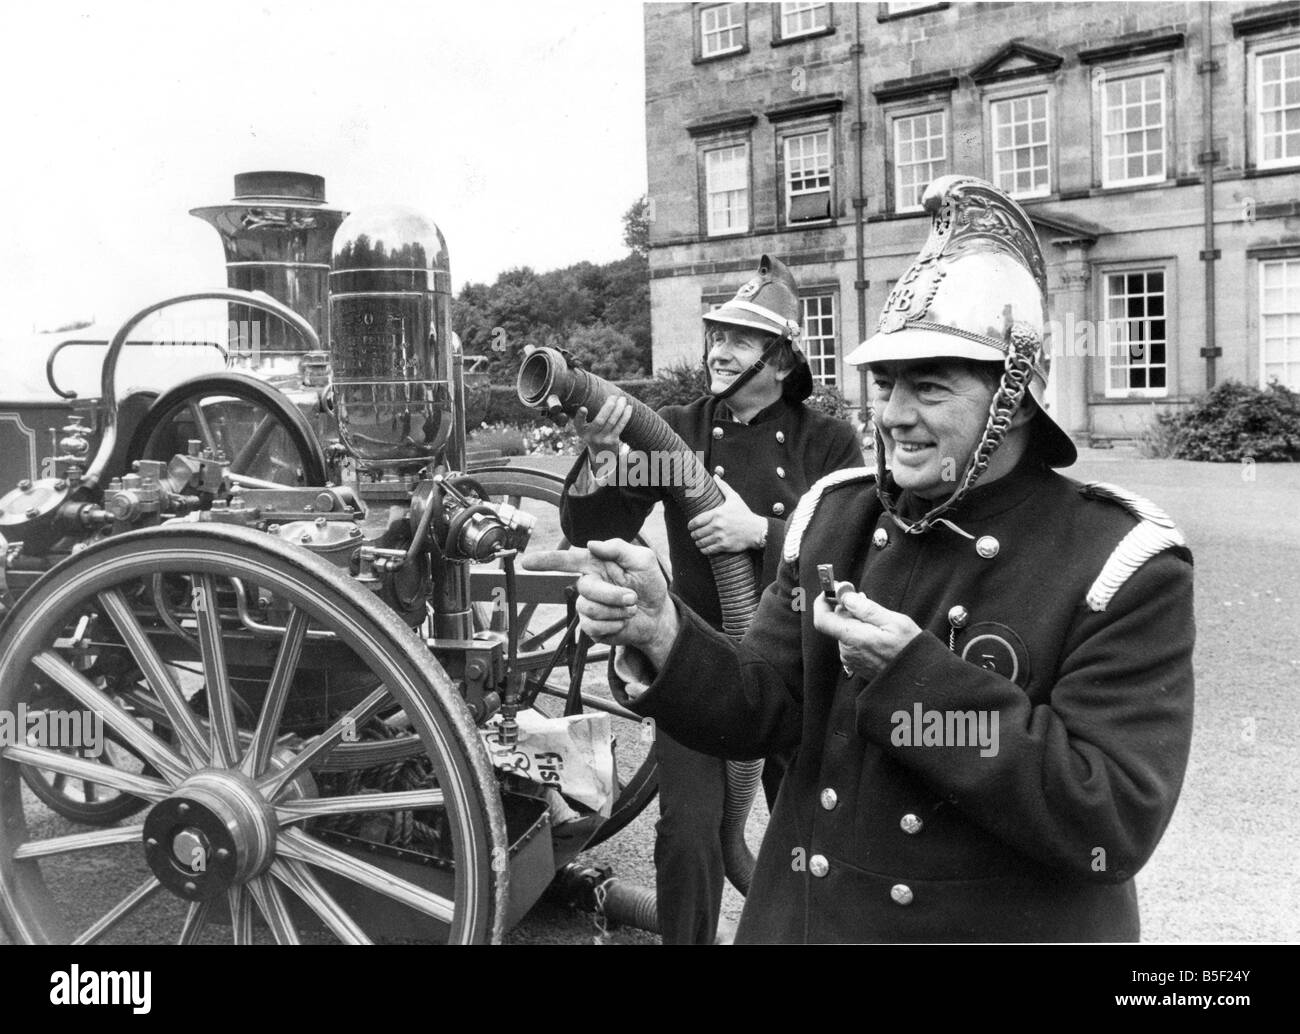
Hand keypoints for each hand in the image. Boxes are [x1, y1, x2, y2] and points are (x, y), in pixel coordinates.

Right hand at [519, 538, 679, 665]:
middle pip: (585, 588)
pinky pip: (593, 628)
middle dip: (612, 595)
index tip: (527, 562)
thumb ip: (619, 548)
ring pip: (589, 609)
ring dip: (616, 610)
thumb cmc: (649, 584)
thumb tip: (591, 543)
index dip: (545, 561)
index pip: (566, 560)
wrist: (658, 615)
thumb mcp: (642, 560)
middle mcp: (588, 584)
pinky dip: (614, 625)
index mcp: (596, 564)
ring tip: (630, 608)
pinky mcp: (591, 627)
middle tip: (632, 597)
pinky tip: (622, 622)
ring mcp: (588, 606)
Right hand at [572, 396, 632, 475]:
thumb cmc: (593, 434)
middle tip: (613, 396)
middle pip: (600, 420)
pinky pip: (620, 426)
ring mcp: (602, 440)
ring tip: (622, 399)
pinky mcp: (613, 441)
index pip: (578, 423)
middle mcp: (590, 437)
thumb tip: (596, 397)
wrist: (601, 453)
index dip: (580, 416)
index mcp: (581, 431)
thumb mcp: (585, 428)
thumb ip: (585, 416)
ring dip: (619, 408)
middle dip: (608, 407)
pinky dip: (625, 416)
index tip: (583, 408)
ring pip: (612, 421)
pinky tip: (628, 407)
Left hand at [687, 477, 765, 554]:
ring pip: (701, 542)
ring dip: (698, 542)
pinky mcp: (724, 546)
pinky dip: (703, 549)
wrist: (756, 530)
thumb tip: (715, 476)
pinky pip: (707, 550)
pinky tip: (704, 547)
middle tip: (694, 534)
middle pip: (697, 532)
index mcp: (717, 513)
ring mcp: (720, 536)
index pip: (696, 521)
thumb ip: (723, 487)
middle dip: (694, 534)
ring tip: (698, 541)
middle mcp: (717, 525)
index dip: (690, 525)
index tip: (690, 526)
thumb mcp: (735, 498)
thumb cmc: (744, 514)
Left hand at [812, 590, 920, 680]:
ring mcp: (851, 659)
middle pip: (836, 622)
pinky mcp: (856, 663)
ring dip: (856, 621)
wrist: (917, 677)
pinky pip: (851, 641)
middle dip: (847, 609)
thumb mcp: (894, 622)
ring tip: (879, 622)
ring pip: (845, 631)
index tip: (831, 590)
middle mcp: (848, 650)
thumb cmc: (909, 649)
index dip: (823, 602)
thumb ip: (866, 609)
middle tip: (865, 600)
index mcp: (854, 638)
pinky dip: (860, 632)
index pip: (823, 620)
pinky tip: (877, 634)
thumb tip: (846, 596)